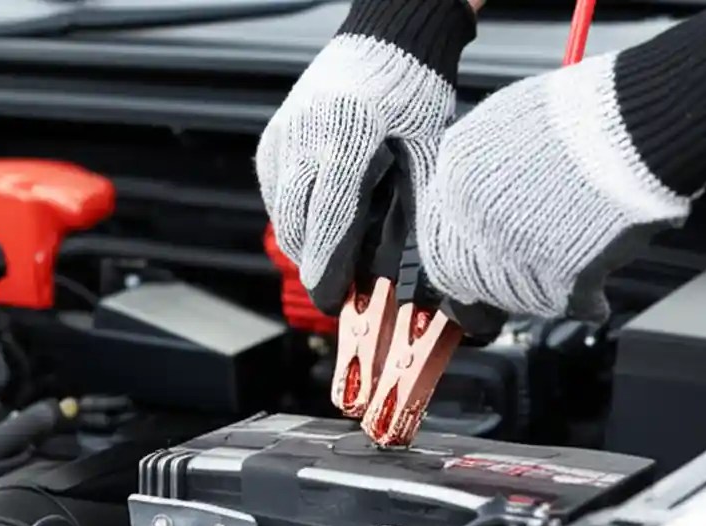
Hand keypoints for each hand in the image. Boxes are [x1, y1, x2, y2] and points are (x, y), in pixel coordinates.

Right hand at [255, 0, 475, 315]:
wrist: (388, 42)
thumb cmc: (417, 94)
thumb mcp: (430, 151)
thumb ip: (420, 206)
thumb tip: (422, 270)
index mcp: (350, 136)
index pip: (331, 219)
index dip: (330, 268)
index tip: (334, 302)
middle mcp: (306, 135)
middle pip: (297, 222)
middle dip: (314, 264)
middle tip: (336, 294)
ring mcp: (285, 134)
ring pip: (282, 211)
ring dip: (303, 243)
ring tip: (332, 261)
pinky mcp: (274, 136)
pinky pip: (276, 191)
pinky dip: (293, 216)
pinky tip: (318, 226)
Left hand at [418, 5, 705, 321]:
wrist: (639, 122)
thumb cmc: (587, 112)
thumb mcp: (509, 119)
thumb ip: (480, 165)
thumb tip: (470, 196)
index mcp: (458, 177)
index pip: (438, 240)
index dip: (460, 256)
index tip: (473, 264)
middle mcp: (478, 217)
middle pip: (471, 277)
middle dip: (493, 283)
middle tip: (522, 276)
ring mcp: (517, 250)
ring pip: (517, 296)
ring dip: (540, 291)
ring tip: (569, 268)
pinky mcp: (563, 277)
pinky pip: (567, 305)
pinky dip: (586, 301)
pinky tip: (595, 293)